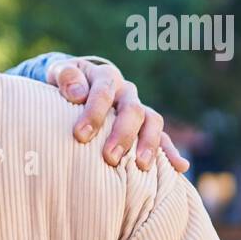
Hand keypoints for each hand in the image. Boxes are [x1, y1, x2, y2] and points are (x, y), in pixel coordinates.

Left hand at [46, 57, 188, 172]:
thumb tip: (78, 94)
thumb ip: (66, 77)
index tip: (80, 135)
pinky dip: (172, 151)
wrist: (79, 85)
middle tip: (110, 157)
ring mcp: (139, 108)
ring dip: (149, 143)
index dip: (94, 113)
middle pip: (132, 110)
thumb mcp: (60, 73)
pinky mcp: (145, 125)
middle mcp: (126, 92)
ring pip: (152, 122)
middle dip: (122, 134)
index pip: (103, 92)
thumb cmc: (67, 84)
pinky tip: (180, 167)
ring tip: (142, 165)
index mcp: (106, 77)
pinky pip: (163, 136)